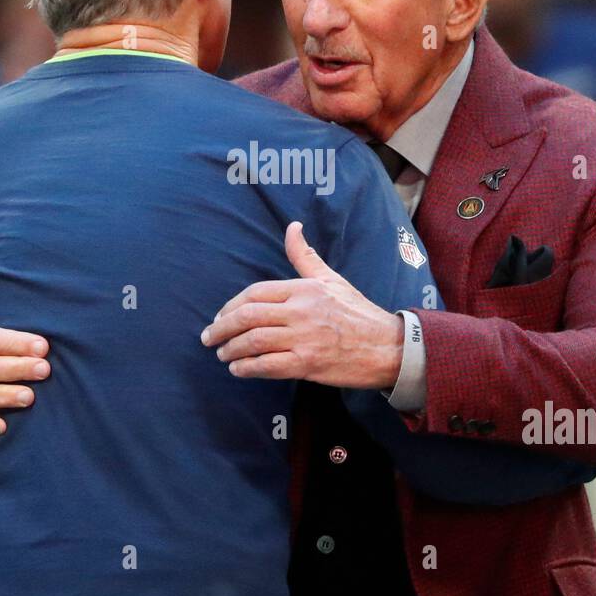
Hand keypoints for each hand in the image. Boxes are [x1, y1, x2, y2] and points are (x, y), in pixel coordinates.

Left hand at [200, 222, 403, 389]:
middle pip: (248, 316)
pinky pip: (267, 366)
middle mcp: (301, 311)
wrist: (388, 346)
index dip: (230, 306)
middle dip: (221, 328)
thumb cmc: (357, 312)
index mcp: (303, 289)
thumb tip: (292, 226)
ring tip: (222, 354)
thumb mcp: (331, 279)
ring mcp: (304, 338)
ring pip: (253, 341)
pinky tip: (238, 369)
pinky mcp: (308, 364)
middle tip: (208, 338)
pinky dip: (247, 368)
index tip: (220, 317)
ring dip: (231, 349)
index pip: (254, 293)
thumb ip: (304, 256)